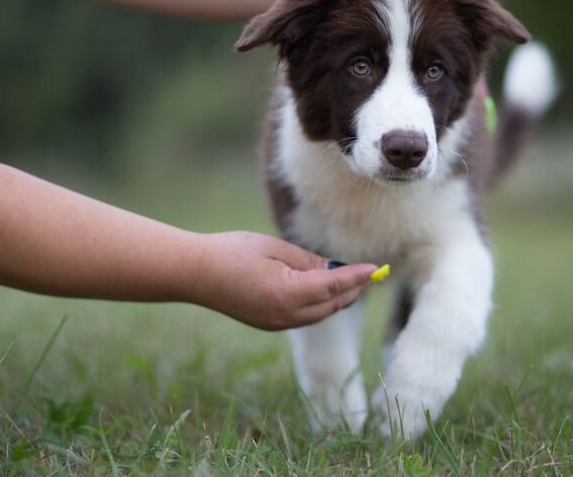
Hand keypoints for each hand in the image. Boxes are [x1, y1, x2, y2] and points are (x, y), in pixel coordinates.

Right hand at [189, 231, 375, 330]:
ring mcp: (277, 323)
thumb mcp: (274, 249)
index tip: (377, 268)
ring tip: (356, 281)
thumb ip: (308, 260)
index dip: (358, 276)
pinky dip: (321, 304)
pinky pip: (305, 316)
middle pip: (332, 305)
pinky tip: (326, 290)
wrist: (195, 274)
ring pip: (321, 314)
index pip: (335, 286)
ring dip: (339, 299)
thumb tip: (334, 269)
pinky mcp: (269, 324)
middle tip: (372, 274)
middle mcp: (286, 315)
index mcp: (289, 293)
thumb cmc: (232, 253)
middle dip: (354, 289)